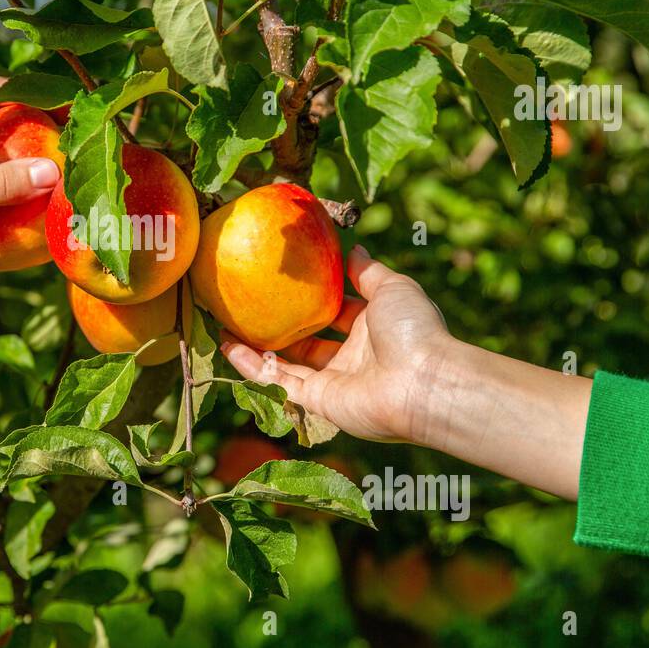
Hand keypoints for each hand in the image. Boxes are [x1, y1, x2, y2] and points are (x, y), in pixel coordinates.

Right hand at [220, 245, 453, 444]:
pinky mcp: (317, 400)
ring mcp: (332, 380)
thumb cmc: (413, 330)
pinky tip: (227, 346)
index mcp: (369, 329)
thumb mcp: (392, 288)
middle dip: (277, 325)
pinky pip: (279, 381)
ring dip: (255, 346)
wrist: (424, 382)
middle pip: (306, 340)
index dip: (311, 298)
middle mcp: (350, 356)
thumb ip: (367, 271)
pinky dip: (251, 365)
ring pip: (285, 362)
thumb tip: (352, 247)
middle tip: (246, 304)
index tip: (283, 280)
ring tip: (224, 324)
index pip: (336, 312)